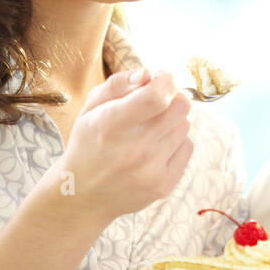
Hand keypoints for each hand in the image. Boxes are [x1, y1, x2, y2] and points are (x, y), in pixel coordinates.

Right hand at [55, 67, 192, 221]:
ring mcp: (151, 171)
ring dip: (172, 120)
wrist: (82, 197)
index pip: (157, 96)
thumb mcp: (90, 109)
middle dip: (172, 96)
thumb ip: (117, 84)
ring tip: (150, 128)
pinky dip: (175, 141)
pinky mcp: (164, 185)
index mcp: (111, 125)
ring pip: (185, 125)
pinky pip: (187, 147)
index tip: (160, 77)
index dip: (165, 80)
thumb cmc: (87, 144)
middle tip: (159, 100)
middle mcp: (134, 149)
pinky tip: (155, 147)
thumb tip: (148, 73)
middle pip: (180, 107)